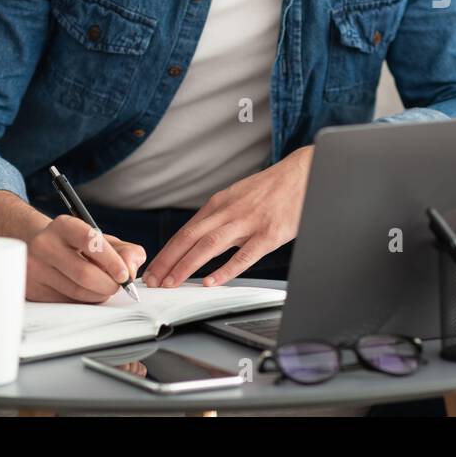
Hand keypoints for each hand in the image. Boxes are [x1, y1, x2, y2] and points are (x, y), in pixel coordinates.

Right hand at [25, 215, 146, 303]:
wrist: (39, 246)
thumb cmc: (76, 244)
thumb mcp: (102, 239)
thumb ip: (125, 251)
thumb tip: (130, 269)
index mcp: (65, 226)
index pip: (90, 242)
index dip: (111, 261)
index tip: (124, 275)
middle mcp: (45, 244)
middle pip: (84, 273)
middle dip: (108, 284)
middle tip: (117, 286)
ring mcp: (35, 268)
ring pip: (76, 292)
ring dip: (98, 295)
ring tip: (103, 288)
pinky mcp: (32, 289)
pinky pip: (66, 302)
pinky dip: (83, 301)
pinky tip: (85, 291)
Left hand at [144, 145, 313, 288]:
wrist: (304, 173)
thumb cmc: (273, 188)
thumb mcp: (240, 197)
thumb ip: (221, 217)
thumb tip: (201, 239)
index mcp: (220, 203)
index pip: (185, 231)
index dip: (166, 252)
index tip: (154, 269)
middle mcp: (229, 211)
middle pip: (189, 238)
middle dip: (167, 261)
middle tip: (152, 281)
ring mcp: (248, 222)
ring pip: (209, 246)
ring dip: (186, 266)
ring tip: (171, 283)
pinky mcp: (269, 234)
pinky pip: (243, 255)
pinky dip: (224, 270)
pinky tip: (210, 282)